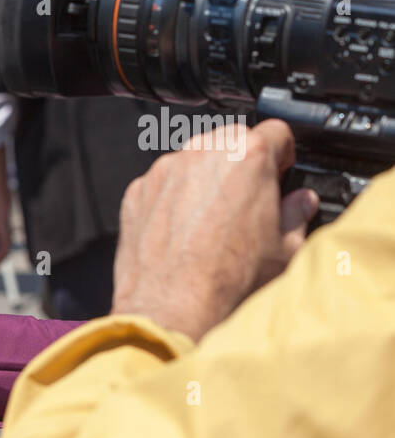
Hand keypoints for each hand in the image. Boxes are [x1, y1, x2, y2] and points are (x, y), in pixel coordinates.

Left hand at [111, 120, 317, 342]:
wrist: (173, 305)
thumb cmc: (228, 279)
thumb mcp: (285, 248)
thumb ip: (297, 214)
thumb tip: (300, 203)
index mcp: (248, 156)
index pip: (276, 132)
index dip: (282, 154)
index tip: (279, 173)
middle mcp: (203, 153)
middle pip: (231, 141)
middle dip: (241, 165)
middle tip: (247, 201)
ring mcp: (165, 171)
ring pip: (193, 161)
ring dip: (204, 180)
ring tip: (212, 223)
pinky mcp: (138, 191)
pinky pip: (162, 185)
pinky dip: (172, 200)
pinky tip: (182, 232)